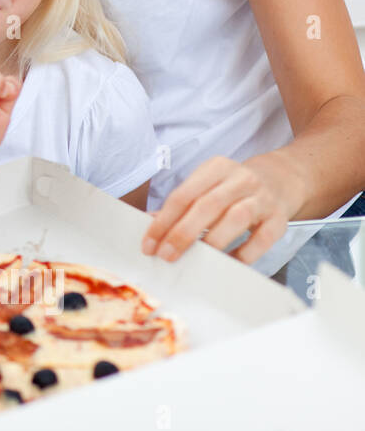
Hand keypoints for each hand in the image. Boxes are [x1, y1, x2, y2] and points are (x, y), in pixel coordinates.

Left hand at [140, 153, 304, 264]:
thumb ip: (182, 203)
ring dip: (213, 240)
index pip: (183, 195)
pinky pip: (263, 238)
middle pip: (207, 205)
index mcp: (216, 168)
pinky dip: (245, 252)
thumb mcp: (207, 185)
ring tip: (195, 259)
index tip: (149, 244)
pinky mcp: (280, 218)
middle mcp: (240, 179)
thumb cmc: (233, 187)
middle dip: (183, 233)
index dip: (163, 221)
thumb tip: (149, 223)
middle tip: (166, 255)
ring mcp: (263, 198)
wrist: (281, 179)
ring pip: (237, 217)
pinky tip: (228, 262)